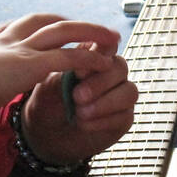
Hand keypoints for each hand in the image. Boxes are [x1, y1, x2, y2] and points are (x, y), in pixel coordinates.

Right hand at [0, 14, 129, 116]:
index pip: (14, 26)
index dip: (34, 26)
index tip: (47, 26)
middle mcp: (5, 40)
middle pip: (43, 20)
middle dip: (68, 22)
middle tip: (87, 27)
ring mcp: (19, 50)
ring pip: (63, 31)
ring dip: (89, 33)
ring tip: (110, 38)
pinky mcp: (31, 65)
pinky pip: (68, 58)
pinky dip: (88, 58)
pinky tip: (103, 62)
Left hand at [19, 41, 136, 166]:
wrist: (46, 132)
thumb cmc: (48, 101)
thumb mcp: (51, 81)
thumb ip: (68, 67)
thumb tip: (83, 60)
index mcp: (94, 57)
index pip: (108, 44)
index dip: (99, 55)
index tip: (79, 72)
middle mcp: (112, 74)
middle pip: (121, 67)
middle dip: (100, 82)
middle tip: (77, 96)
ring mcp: (121, 96)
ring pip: (129, 92)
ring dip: (104, 103)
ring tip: (80, 113)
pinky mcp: (123, 118)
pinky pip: (125, 116)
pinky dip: (103, 121)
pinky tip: (83, 124)